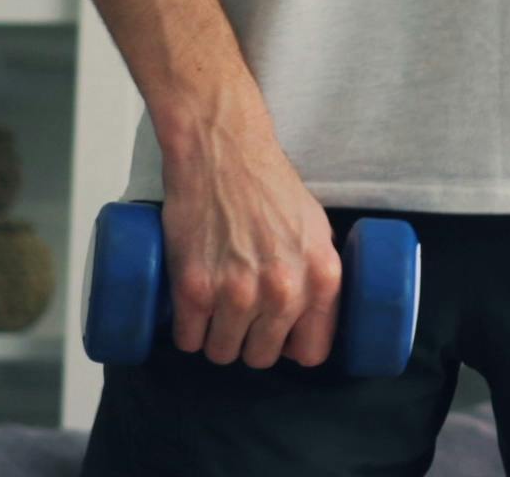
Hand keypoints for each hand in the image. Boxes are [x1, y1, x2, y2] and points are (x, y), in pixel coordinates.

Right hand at [158, 108, 341, 367]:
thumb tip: (312, 314)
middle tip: (239, 316)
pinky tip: (191, 308)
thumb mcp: (315, 229)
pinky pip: (188, 339)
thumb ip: (316, 273)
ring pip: (222, 353)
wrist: (223, 152)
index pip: (313, 351)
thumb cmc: (268, 185)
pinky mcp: (194, 289)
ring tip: (213, 309)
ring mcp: (238, 294)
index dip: (292, 347)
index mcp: (322, 279)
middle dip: (249, 342)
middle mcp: (284, 293)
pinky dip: (187, 331)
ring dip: (215, 338)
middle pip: (262, 357)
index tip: (278, 337)